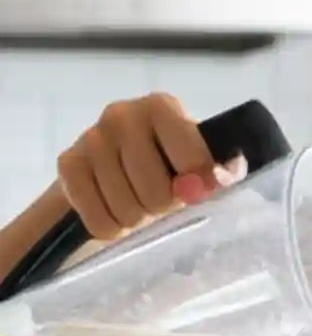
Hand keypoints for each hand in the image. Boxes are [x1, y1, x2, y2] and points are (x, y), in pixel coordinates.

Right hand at [55, 92, 246, 239]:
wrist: (116, 167)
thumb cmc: (171, 163)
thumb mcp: (204, 162)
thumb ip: (220, 171)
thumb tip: (215, 181)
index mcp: (161, 107)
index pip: (192, 158)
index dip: (200, 185)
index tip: (199, 190)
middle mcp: (122, 115)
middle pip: (156, 191)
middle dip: (164, 206)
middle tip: (164, 201)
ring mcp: (90, 138)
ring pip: (127, 209)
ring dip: (139, 218)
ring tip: (141, 205)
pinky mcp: (67, 164)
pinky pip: (98, 219)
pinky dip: (113, 228)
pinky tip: (117, 212)